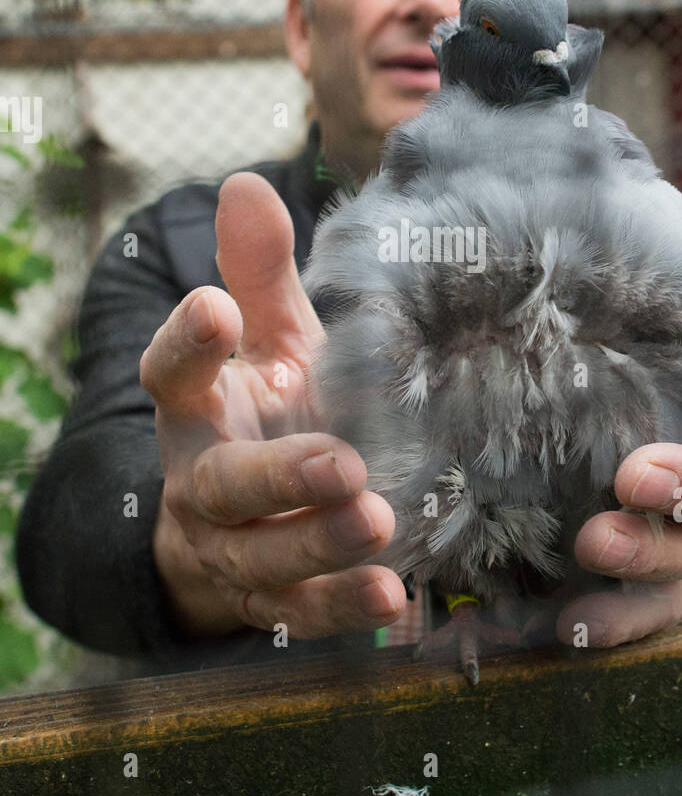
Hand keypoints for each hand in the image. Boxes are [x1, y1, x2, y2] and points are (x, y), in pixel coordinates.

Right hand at [141, 171, 404, 641]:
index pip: (172, 374)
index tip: (215, 307)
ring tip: (377, 523)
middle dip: (278, 475)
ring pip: (264, 557)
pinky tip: (394, 597)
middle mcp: (203, 480)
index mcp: (198, 407)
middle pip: (223, 483)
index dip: (187, 343)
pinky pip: (301, 612)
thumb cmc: (270, 408)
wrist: (246, 520)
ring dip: (320, 543)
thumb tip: (247, 183)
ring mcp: (233, 548)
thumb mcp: (271, 342)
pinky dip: (343, 608)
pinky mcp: (270, 599)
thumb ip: (262, 276)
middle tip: (339, 461)